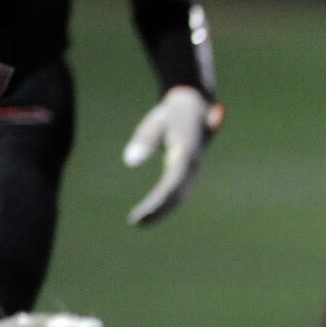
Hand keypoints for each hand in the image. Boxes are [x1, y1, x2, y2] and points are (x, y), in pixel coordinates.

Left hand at [124, 85, 221, 224]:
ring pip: (179, 196)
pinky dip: (165, 202)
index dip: (157, 201)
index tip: (141, 212)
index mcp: (187, 153)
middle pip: (177, 195)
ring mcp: (192, 168)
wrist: (195, 104)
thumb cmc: (173, 111)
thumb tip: (130, 162)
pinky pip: (177, 190)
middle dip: (159, 210)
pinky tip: (152, 209)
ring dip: (162, 209)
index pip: (172, 184)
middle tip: (137, 222)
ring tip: (141, 221)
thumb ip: (145, 139)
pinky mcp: (188, 169)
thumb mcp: (157, 121)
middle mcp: (192, 165)